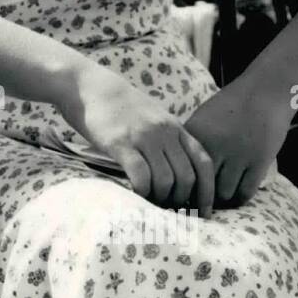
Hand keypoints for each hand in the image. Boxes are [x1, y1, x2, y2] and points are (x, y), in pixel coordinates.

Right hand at [64, 66, 215, 216]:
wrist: (89, 86)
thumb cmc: (119, 106)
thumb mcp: (153, 117)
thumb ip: (167, 140)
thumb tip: (177, 173)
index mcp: (175, 128)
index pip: (203, 163)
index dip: (208, 191)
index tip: (204, 211)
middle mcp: (164, 132)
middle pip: (186, 177)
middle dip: (181, 201)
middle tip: (169, 211)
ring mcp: (143, 137)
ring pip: (166, 179)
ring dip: (161, 199)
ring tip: (151, 204)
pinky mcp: (120, 143)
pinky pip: (140, 175)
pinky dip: (142, 191)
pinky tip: (136, 194)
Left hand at [183, 83, 291, 205]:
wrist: (265, 91)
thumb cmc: (230, 106)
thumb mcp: (202, 118)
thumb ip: (190, 142)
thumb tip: (175, 170)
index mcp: (194, 134)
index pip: (179, 171)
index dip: (179, 187)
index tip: (178, 197)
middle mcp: (214, 146)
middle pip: (198, 186)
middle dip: (197, 198)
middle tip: (196, 206)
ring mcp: (238, 155)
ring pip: (222, 194)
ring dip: (219, 202)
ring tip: (217, 203)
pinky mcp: (259, 162)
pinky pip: (244, 192)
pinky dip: (238, 200)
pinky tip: (235, 197)